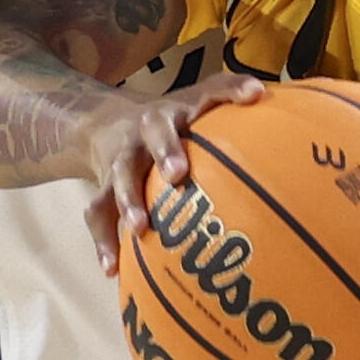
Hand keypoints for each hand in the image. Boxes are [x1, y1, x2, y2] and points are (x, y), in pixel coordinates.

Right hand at [83, 66, 269, 276]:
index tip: (220, 124)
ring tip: (140, 229)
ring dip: (127, 203)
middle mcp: (140, 136)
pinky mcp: (102, 190)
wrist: (105, 125)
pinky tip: (112, 269)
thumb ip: (227, 90)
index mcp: (167, 115)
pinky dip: (104, 242)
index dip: (208, 107)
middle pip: (148, 140)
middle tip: (176, 175)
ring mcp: (119, 164)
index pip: (186, 107)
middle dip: (163, 153)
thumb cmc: (169, 119)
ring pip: (117, 180)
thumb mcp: (194, 96)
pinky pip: (98, 215)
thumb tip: (261, 92)